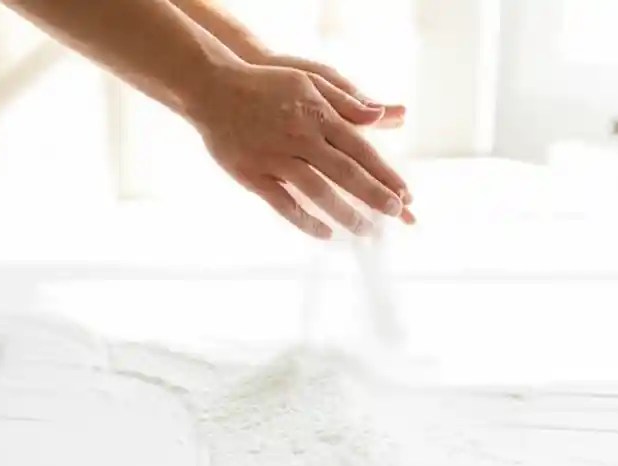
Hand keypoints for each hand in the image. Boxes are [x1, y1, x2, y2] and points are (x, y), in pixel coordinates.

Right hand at [188, 63, 412, 239]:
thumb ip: (346, 101)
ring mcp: (277, 159)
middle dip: (374, 197)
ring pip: (318, 193)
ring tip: (365, 230)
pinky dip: (306, 221)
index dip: (384, 174)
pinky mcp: (254, 175)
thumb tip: (381, 116)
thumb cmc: (267, 84)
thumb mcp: (310, 80)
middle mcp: (301, 138)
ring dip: (345, 214)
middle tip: (394, 216)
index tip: (404, 194)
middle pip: (346, 173)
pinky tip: (324, 233)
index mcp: (318, 115)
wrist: (213, 89)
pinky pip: (284, 205)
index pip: (361, 149)